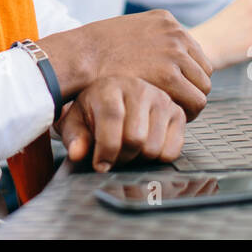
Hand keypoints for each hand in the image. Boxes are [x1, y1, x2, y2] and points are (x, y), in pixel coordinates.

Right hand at [36, 9, 213, 118]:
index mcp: (165, 20)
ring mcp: (174, 51)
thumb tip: (151, 55)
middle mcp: (174, 32)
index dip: (186, 76)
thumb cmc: (94, 52)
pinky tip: (170, 119)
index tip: (175, 90)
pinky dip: (187, 112)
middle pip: (203, 69)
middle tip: (176, 106)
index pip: (193, 52)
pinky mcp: (169, 73)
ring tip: (172, 115)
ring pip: (202, 87)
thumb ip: (144, 41)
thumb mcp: (125, 33)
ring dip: (190, 102)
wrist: (79, 57)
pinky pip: (194, 100)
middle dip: (191, 88)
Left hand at [56, 76, 185, 172]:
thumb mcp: (76, 122)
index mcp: (110, 87)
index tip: (100, 165)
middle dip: (122, 157)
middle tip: (113, 157)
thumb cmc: (94, 111)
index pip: (113, 117)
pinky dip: (158, 158)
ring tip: (128, 151)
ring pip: (154, 147)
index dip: (106, 148)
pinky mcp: (177, 113)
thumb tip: (77, 153)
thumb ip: (74, 137)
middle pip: (135, 137)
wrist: (114, 97)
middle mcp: (139, 89)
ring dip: (139, 159)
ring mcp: (161, 100)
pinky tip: (146, 147)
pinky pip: (172, 150)